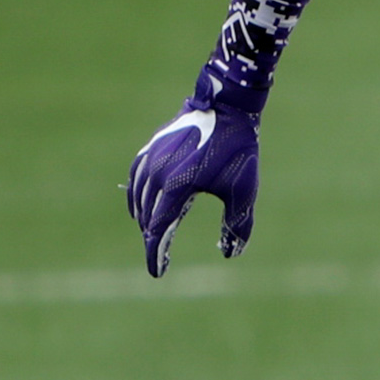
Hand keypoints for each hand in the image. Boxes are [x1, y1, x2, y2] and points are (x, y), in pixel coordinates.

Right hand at [126, 99, 259, 276]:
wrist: (228, 107)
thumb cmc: (237, 150)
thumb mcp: (243, 190)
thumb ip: (237, 225)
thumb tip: (232, 252)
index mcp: (177, 186)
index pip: (159, 229)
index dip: (156, 254)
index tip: (157, 272)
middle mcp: (157, 173)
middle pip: (147, 216)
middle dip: (152, 237)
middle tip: (161, 254)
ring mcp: (152, 158)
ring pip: (139, 197)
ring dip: (144, 217)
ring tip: (152, 232)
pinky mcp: (152, 147)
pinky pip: (136, 176)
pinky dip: (136, 194)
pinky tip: (142, 202)